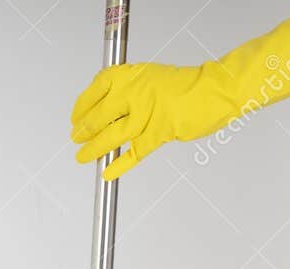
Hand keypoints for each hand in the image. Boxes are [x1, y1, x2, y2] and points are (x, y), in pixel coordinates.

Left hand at [67, 11, 289, 181]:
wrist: (214, 90)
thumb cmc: (187, 85)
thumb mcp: (151, 78)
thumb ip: (131, 92)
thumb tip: (111, 112)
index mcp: (131, 75)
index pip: (96, 89)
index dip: (82, 106)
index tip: (75, 116)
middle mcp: (134, 93)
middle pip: (100, 115)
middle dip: (84, 130)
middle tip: (75, 138)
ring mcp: (145, 115)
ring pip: (111, 136)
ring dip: (94, 149)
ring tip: (83, 157)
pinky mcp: (158, 134)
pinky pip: (133, 153)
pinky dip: (118, 165)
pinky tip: (107, 172)